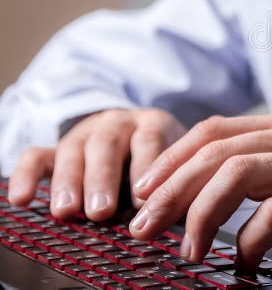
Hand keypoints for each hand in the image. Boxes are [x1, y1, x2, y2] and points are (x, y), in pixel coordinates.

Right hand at [7, 108, 186, 220]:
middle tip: (102, 211)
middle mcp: (118, 122)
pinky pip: (37, 156)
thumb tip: (181, 216)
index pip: (149, 139)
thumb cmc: (166, 160)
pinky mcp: (59, 147)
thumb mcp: (177, 164)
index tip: (144, 200)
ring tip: (67, 212)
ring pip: (74, 150)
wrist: (143, 135)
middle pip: (107, 145)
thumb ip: (176, 184)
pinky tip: (21, 198)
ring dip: (69, 183)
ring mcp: (86, 132)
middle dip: (102, 179)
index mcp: (153, 123)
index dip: (146, 168)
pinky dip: (26, 175)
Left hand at [128, 112, 271, 270]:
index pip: (213, 131)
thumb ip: (265, 167)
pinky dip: (249, 239)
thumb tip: (206, 189)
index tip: (144, 192)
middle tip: (144, 226)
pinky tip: (244, 260)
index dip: (171, 159)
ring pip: (239, 174)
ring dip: (201, 213)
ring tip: (186, 249)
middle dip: (170, 190)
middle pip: (216, 151)